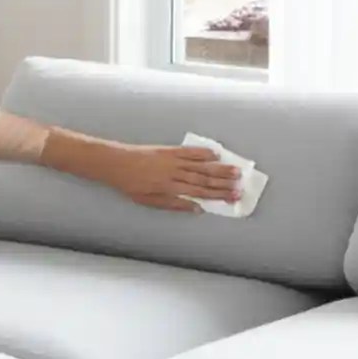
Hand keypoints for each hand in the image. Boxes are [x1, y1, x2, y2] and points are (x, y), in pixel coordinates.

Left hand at [98, 145, 241, 211]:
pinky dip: (203, 152)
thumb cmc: (130, 185)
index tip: (233, 197)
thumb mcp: (150, 201)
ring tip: (236, 171)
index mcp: (171, 188)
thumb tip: (197, 208)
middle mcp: (175, 173)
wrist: (116, 163)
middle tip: (241, 186)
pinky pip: (190, 151)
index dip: (219, 195)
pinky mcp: (169, 150)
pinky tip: (216, 153)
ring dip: (220, 168)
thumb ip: (174, 205)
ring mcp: (173, 160)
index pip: (201, 193)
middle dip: (224, 183)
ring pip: (201, 165)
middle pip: (205, 179)